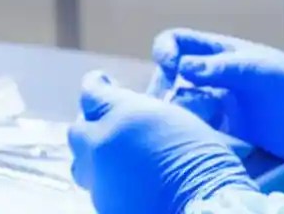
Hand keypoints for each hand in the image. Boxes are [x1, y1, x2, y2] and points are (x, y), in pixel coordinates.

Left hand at [69, 72, 255, 213]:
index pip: (92, 93)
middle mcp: (103, 145)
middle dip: (90, 125)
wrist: (204, 207)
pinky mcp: (104, 207)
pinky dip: (107, 184)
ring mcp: (100, 179)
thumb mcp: (183, 122)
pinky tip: (127, 184)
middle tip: (107, 124)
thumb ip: (151, 114)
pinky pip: (97, 190)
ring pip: (81, 165)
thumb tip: (143, 115)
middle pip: (78, 130)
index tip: (100, 82)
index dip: (96, 86)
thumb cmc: (204, 162)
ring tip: (113, 159)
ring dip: (92, 158)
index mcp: (123, 115)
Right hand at [151, 29, 283, 176]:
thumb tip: (181, 67)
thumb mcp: (261, 73)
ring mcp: (217, 107)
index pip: (179, 42)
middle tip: (173, 103)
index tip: (170, 65)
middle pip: (170, 77)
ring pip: (179, 105)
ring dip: (178, 112)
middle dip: (165, 87)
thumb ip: (221, 68)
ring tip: (195, 122)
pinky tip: (200, 137)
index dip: (166, 49)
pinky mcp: (222, 134)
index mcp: (221, 54)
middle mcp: (213, 79)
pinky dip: (189, 131)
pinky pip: (194, 129)